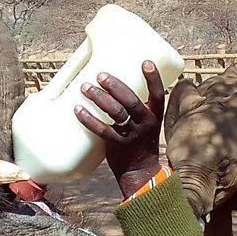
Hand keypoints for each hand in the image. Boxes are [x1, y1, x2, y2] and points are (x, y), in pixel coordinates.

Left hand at [74, 60, 165, 198]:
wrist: (140, 173)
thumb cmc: (139, 143)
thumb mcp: (145, 124)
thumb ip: (133, 108)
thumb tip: (110, 86)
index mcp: (154, 116)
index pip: (158, 94)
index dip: (153, 78)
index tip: (145, 62)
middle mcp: (145, 123)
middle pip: (131, 100)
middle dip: (115, 86)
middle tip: (100, 75)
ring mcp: (132, 135)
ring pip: (116, 113)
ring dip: (99, 98)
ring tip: (85, 88)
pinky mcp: (117, 145)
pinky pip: (102, 130)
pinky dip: (88, 119)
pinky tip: (77, 110)